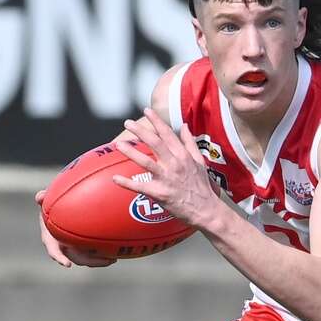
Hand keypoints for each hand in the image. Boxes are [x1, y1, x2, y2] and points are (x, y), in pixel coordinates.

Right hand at [33, 188, 115, 268]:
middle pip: (76, 258)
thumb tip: (39, 196)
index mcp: (51, 239)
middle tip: (106, 261)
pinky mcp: (84, 246)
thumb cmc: (52, 204)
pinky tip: (116, 250)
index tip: (67, 265)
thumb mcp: (47, 200)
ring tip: (113, 258)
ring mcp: (74, 248)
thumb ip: (43, 198)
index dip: (59, 258)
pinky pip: (94, 252)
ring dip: (100, 260)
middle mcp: (63, 246)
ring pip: (87, 258)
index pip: (53, 250)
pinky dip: (103, 253)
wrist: (60, 209)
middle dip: (91, 262)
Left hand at [112, 108, 222, 229]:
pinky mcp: (160, 193)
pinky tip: (115, 178)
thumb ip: (189, 143)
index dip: (156, 121)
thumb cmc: (202, 186)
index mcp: (183, 156)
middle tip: (128, 123)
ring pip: (146, 162)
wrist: (205, 210)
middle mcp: (175, 164)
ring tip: (119, 144)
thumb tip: (184, 126)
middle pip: (155, 143)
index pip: (167, 134)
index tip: (146, 111)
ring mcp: (167, 179)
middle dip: (140, 131)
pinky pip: (140, 187)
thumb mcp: (199, 161)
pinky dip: (127, 183)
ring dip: (131, 152)